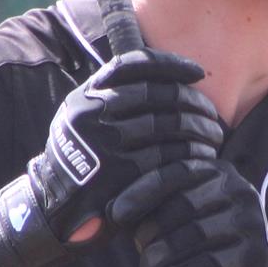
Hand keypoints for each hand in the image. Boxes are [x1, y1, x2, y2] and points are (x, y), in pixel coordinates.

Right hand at [25, 49, 224, 247]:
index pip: (135, 64)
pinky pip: (165, 158)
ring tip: (214, 136)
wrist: (54, 202)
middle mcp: (93, 112)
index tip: (198, 73)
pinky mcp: (118, 171)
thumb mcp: (83, 117)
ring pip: (166, 124)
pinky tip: (204, 158)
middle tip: (213, 114)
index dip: (171, 64)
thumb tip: (164, 75)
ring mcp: (104, 141)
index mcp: (88, 93)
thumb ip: (112, 95)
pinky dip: (190, 156)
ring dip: (198, 129)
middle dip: (193, 102)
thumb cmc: (82, 157)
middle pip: (157, 94)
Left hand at [111, 158, 267, 266]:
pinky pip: (206, 266)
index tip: (115, 215)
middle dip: (151, 235)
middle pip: (181, 207)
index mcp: (217, 172)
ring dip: (159, 262)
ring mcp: (251, 222)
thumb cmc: (198, 250)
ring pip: (191, 237)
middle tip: (140, 258)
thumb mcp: (173, 222)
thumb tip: (109, 212)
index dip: (141, 193)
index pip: (174, 174)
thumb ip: (148, 210)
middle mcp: (239, 190)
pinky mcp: (254, 256)